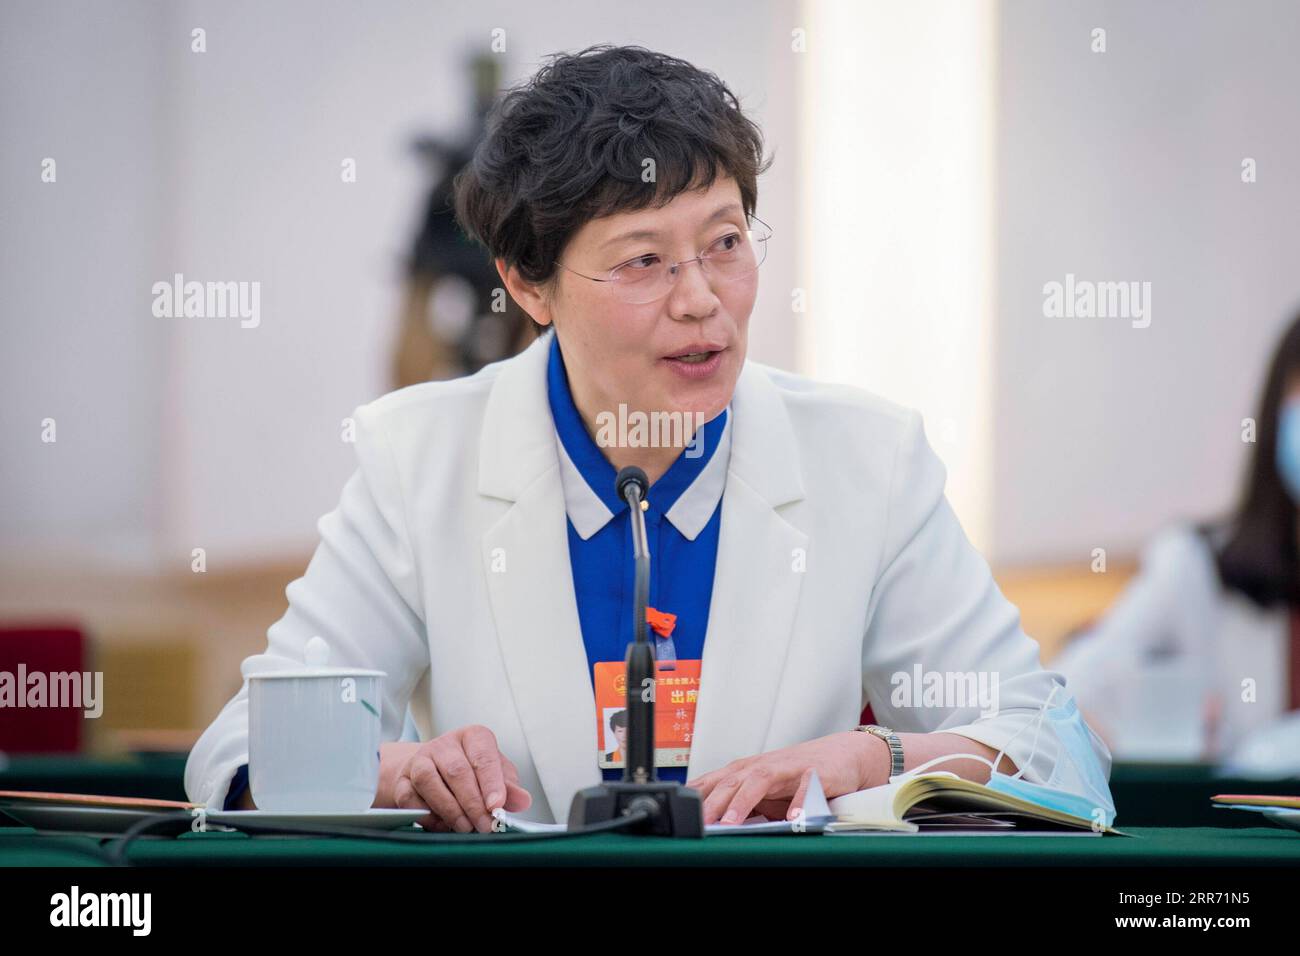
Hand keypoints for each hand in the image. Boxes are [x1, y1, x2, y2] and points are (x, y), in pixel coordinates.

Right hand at [391, 725, 531, 832]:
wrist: (435, 771)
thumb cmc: (472, 772)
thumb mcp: (496, 775)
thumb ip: (509, 788)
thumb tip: (523, 801)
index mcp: (473, 737)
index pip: (483, 756)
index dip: (491, 782)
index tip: (497, 806)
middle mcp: (445, 744)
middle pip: (457, 771)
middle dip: (473, 803)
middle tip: (484, 826)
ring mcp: (420, 760)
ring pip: (429, 781)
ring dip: (449, 809)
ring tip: (465, 828)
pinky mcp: (402, 780)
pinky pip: (410, 798)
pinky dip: (427, 815)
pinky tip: (443, 826)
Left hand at [685, 731, 879, 824]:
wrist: (842, 756)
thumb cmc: (798, 776)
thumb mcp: (765, 791)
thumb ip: (742, 804)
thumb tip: (714, 826)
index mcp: (746, 771)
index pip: (713, 781)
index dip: (695, 797)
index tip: (679, 814)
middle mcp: (763, 766)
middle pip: (731, 781)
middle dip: (713, 802)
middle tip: (698, 824)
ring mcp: (788, 768)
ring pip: (760, 780)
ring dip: (743, 801)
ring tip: (732, 823)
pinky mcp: (815, 774)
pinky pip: (804, 789)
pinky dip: (797, 803)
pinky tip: (791, 819)